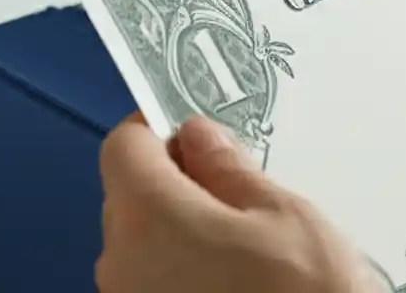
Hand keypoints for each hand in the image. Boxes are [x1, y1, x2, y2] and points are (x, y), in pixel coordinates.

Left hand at [97, 114, 382, 292]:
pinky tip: (236, 279)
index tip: (196, 130)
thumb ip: (230, 170)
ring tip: (247, 242)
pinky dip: (184, 269)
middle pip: (130, 195)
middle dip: (177, 180)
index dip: (158, 128)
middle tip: (239, 186)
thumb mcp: (284, 216)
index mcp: (148, 217)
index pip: (124, 145)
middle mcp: (121, 263)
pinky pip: (153, 281)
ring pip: (142, 243)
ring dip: (182, 229)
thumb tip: (199, 137)